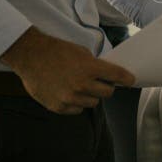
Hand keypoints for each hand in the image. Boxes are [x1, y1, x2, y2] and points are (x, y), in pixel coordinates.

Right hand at [0, 27, 135, 114]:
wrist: (30, 56)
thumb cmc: (56, 51)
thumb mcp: (81, 52)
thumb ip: (95, 65)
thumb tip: (106, 75)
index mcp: (90, 68)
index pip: (117, 76)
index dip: (127, 78)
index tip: (130, 80)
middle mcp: (82, 85)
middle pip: (107, 93)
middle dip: (106, 87)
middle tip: (100, 82)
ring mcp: (70, 98)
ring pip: (93, 103)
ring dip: (90, 96)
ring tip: (79, 86)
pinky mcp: (59, 107)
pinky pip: (77, 110)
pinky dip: (76, 104)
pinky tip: (68, 93)